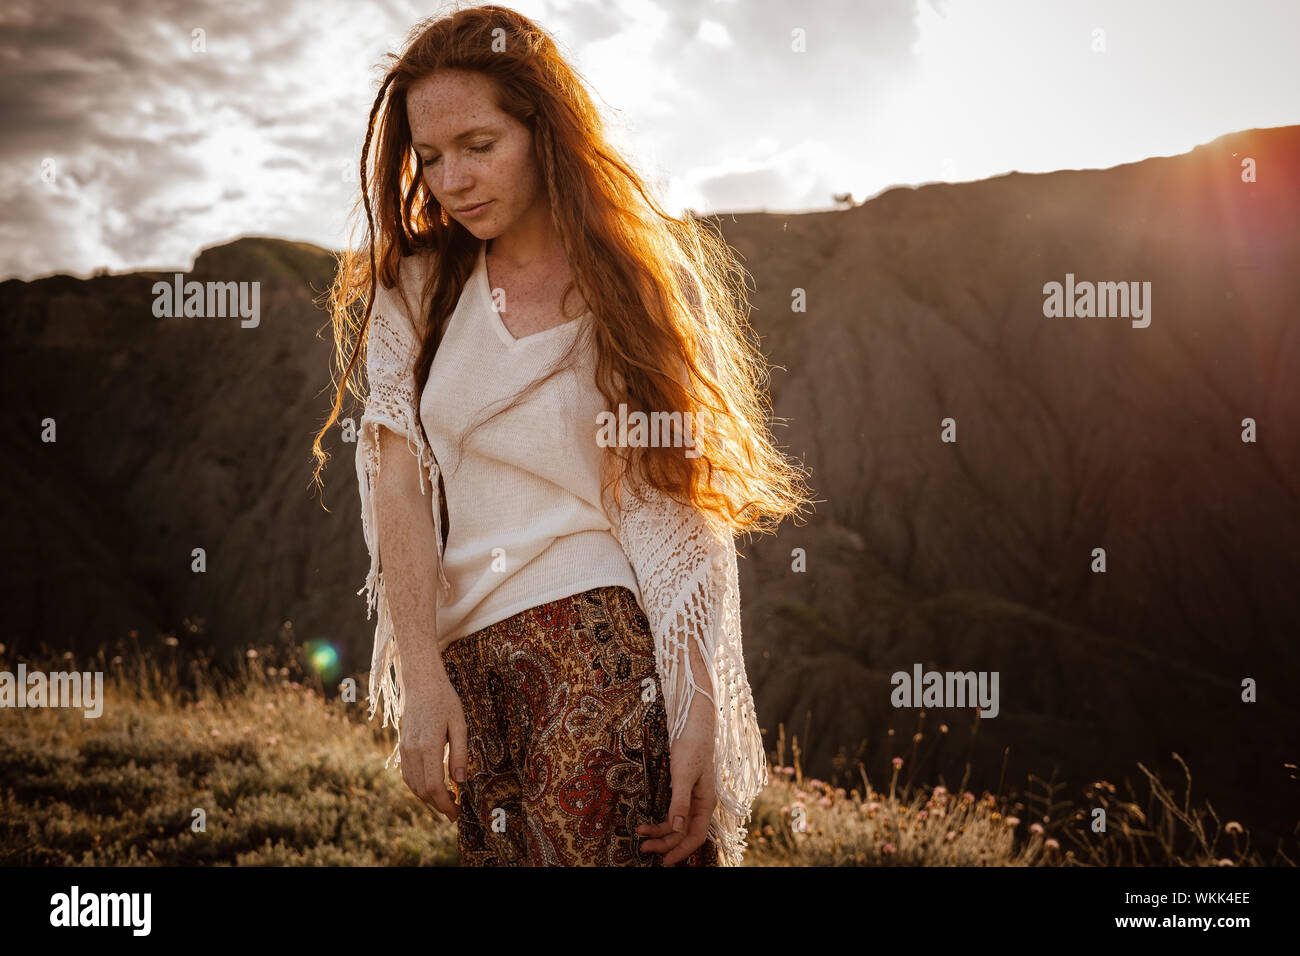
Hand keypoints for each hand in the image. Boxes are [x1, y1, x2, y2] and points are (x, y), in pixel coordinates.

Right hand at [398, 670, 467, 822]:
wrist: (421, 682)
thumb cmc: (445, 700)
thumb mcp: (460, 724)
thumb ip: (460, 753)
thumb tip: (461, 781)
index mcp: (429, 745)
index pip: (433, 786)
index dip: (444, 804)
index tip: (456, 813)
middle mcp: (413, 750)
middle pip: (422, 790)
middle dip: (438, 805)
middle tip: (454, 811)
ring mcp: (405, 749)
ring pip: (412, 785)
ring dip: (427, 798)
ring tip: (445, 802)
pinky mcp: (402, 746)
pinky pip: (407, 774)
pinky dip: (418, 786)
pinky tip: (431, 787)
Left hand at [636, 688, 716, 864]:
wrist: (691, 723)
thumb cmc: (690, 746)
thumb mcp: (683, 775)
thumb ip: (680, 803)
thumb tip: (678, 829)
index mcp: (706, 803)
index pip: (695, 836)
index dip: (680, 851)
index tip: (663, 861)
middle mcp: (700, 804)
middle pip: (684, 834)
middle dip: (665, 844)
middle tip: (643, 849)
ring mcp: (692, 798)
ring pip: (677, 825)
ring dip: (660, 834)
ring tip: (641, 837)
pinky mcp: (682, 790)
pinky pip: (673, 814)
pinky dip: (661, 822)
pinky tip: (647, 823)